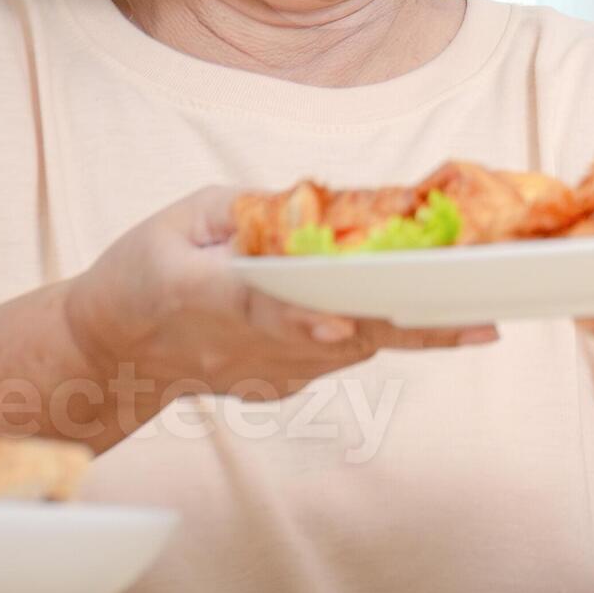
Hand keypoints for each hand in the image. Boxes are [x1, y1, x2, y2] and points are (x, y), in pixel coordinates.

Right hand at [62, 187, 494, 411]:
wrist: (110, 352)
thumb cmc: (141, 271)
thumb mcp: (180, 219)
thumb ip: (246, 211)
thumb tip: (313, 208)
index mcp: (205, 294)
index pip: (261, 307)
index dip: (301, 319)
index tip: (344, 326)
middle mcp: (246, 345)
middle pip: (339, 337)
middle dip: (411, 330)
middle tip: (481, 323)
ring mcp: (268, 372)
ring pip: (354, 348)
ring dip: (413, 330)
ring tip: (482, 314)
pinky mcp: (282, 384)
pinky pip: (341, 354)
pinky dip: (381, 331)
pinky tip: (431, 314)